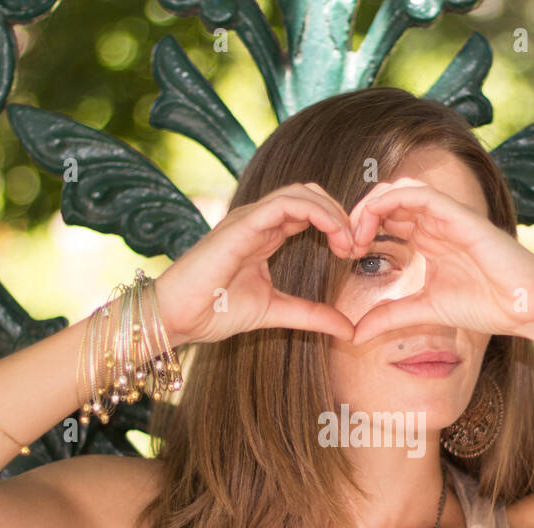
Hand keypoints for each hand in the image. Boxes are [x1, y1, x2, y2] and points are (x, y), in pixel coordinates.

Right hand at [152, 182, 357, 343]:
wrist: (176, 318)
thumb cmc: (213, 311)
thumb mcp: (276, 312)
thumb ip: (312, 315)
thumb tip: (349, 329)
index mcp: (265, 235)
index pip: (309, 211)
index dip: (338, 226)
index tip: (354, 254)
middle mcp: (258, 220)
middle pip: (310, 194)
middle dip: (341, 215)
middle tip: (357, 246)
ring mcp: (249, 219)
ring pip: (301, 192)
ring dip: (333, 212)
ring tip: (348, 242)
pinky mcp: (242, 224)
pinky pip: (285, 204)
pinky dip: (316, 212)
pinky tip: (333, 235)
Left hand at [344, 177, 533, 345]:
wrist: (525, 308)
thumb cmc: (486, 306)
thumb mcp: (424, 311)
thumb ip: (389, 316)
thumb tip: (353, 334)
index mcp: (429, 238)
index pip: (386, 218)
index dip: (360, 228)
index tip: (344, 254)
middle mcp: (436, 222)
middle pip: (387, 199)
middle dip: (358, 215)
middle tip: (344, 243)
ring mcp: (448, 216)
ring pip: (399, 189)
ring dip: (370, 205)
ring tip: (356, 234)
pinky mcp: (460, 215)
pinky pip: (421, 193)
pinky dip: (391, 200)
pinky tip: (373, 223)